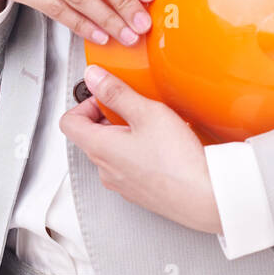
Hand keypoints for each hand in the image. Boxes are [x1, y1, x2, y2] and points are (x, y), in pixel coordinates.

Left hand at [60, 66, 223, 235]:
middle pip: (90, 135)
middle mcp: (105, 169)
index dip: (84, 103)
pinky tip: (162, 145)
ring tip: (151, 125)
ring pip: (110, 150)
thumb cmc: (177, 160)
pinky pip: (127, 165)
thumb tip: (94, 77)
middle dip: (108, 116)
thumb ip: (116, 92)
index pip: (69, 122)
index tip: (105, 96)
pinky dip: (138, 150)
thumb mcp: (146, 112)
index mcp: (99, 148)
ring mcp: (121, 183)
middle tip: (134, 106)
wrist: (204, 197)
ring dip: (125, 133)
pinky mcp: (138, 191)